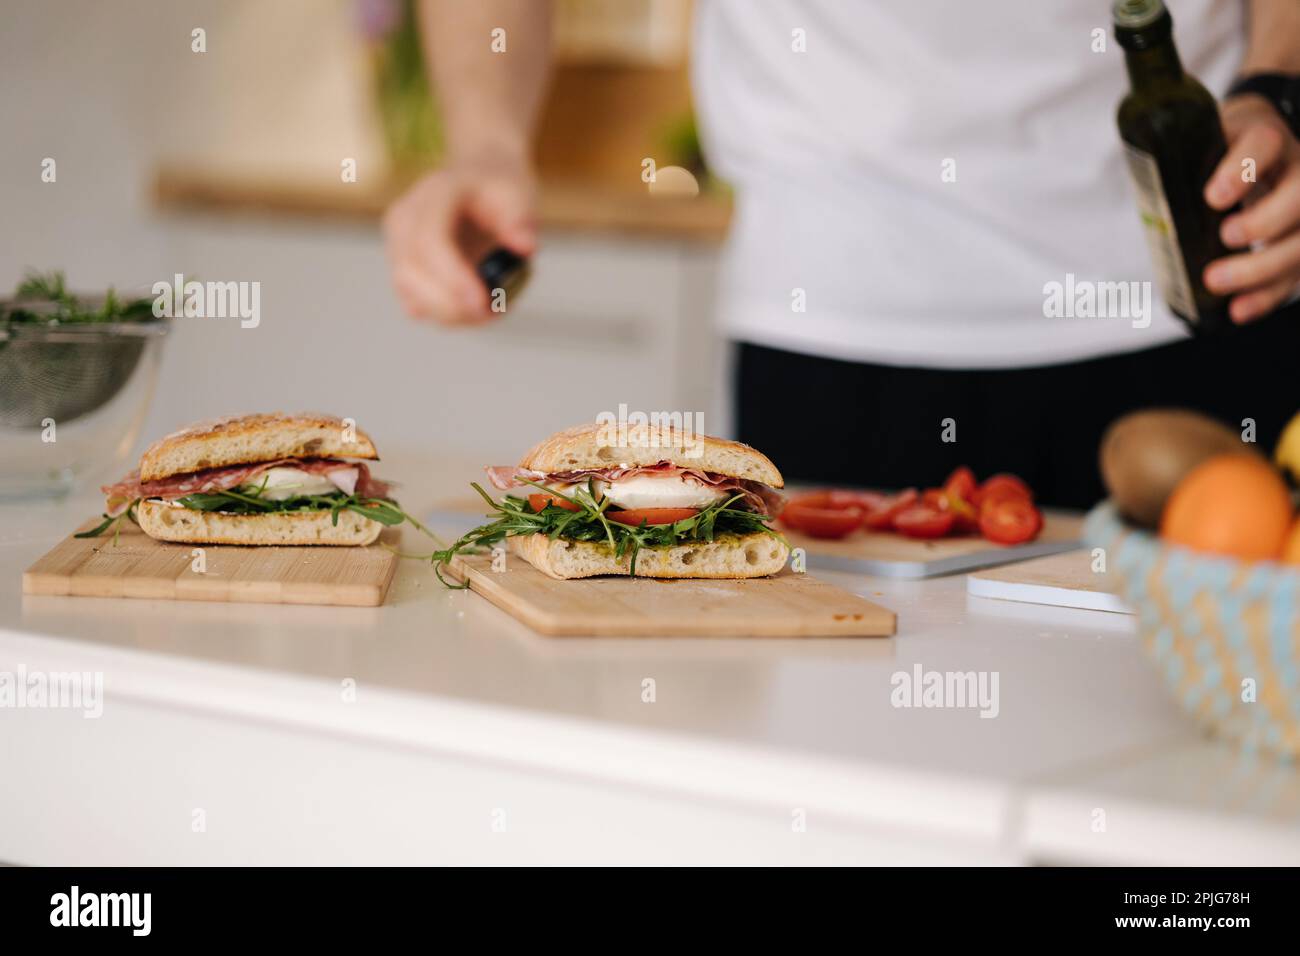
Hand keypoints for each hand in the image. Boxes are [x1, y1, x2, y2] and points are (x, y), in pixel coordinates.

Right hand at [383, 154, 537, 324]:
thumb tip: (525, 248)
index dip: (451, 275)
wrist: (478, 178)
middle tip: (491, 314)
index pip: (430, 238)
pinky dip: (445, 314)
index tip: (482, 302)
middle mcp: (406, 217)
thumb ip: (521, 220)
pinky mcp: (403, 267)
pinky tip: (476, 310)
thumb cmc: (498, 189)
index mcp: (434, 194)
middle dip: (450, 304)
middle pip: (411, 270)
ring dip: (449, 313)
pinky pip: (415, 301)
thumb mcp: (518, 194)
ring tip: (490, 312)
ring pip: (409, 291)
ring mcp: (398, 243)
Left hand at [1203, 95, 1299, 322]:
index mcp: (1266, 138)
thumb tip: (1142, 189)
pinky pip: (1294, 272)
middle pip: (1299, 197)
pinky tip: (1238, 309)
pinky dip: (1267, 295)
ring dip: (1262, 269)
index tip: (1213, 197)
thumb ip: (1183, 161)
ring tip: (1217, 283)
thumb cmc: (1224, 151)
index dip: (1242, 170)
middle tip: (1225, 237)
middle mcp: (1297, 170)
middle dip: (1264, 223)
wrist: (1257, 149)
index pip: (1264, 144)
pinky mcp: (1299, 240)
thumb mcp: (1205, 143)